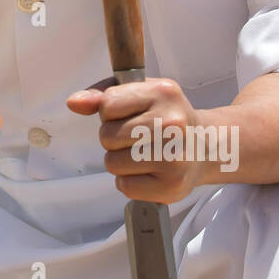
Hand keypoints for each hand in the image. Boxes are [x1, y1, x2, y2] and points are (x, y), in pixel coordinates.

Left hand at [67, 76, 205, 203]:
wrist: (205, 146)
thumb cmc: (164, 116)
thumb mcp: (139, 94)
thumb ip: (102, 95)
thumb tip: (73, 102)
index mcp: (162, 92)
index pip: (107, 105)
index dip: (109, 113)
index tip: (128, 115)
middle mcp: (172, 123)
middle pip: (107, 136)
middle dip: (113, 139)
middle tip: (137, 138)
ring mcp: (174, 156)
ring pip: (113, 163)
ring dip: (120, 161)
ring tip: (142, 154)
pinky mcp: (171, 186)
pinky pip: (125, 186)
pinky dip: (130, 181)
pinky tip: (147, 171)